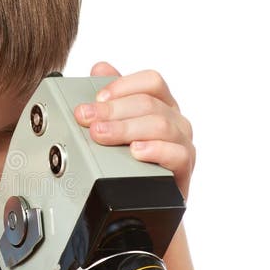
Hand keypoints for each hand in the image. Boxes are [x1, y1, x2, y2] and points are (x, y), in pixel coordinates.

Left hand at [73, 61, 195, 197]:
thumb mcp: (118, 126)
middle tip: (86, 119)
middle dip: (113, 110)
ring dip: (126, 128)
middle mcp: (175, 120)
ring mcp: (181, 143)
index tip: (97, 99)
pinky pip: (178, 154)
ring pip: (161, 125)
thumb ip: (111, 98)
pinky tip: (135, 152)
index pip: (151, 82)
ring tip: (101, 135)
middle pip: (149, 104)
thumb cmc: (131, 160)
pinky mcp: (183, 169)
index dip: (123, 86)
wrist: (143, 201)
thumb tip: (100, 67)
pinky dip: (155, 150)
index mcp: (161, 104)